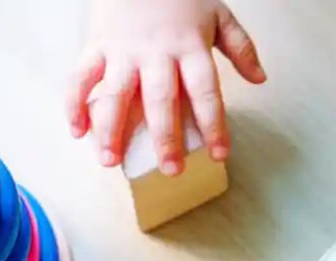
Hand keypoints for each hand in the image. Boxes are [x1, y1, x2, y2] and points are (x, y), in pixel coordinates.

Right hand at [66, 0, 265, 174]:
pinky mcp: (97, 45)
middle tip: (170, 169)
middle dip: (166, 137)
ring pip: (116, 94)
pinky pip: (82, 77)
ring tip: (111, 162)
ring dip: (111, 130)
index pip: (206, 92)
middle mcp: (157, 53)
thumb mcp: (219, 14)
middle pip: (162, 100)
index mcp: (190, 47)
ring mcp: (124, 51)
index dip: (214, 124)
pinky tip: (77, 132)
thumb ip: (240, 47)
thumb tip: (260, 79)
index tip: (219, 154)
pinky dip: (75, 103)